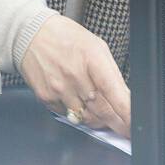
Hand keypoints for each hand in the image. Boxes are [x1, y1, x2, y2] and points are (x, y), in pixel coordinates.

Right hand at [20, 15, 130, 137]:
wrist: (29, 34)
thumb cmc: (64, 37)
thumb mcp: (95, 46)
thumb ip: (109, 72)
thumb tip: (123, 98)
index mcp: (93, 59)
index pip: (115, 94)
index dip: (127, 114)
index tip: (134, 125)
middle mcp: (76, 76)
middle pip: (103, 111)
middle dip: (118, 124)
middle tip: (125, 130)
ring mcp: (60, 89)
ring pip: (86, 118)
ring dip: (97, 120)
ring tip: (101, 114)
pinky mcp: (46, 97)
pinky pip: (67, 115)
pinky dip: (76, 114)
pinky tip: (77, 103)